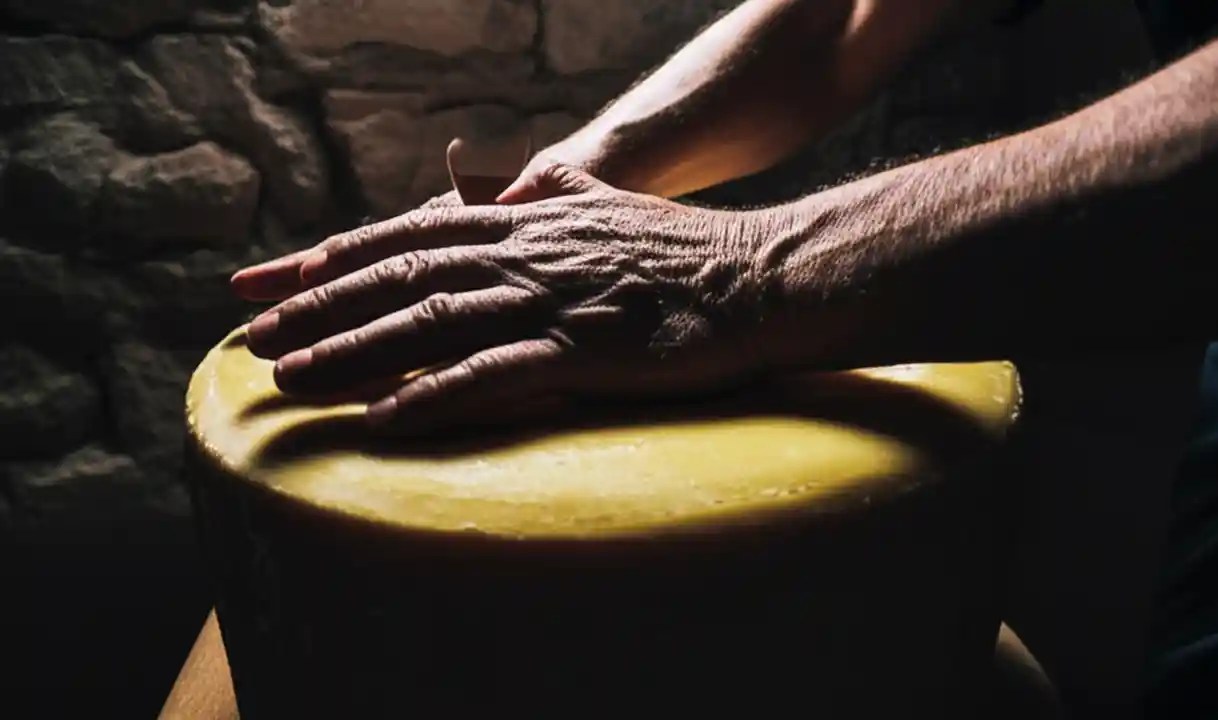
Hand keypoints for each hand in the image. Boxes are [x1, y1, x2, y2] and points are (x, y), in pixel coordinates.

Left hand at [238, 165, 782, 430]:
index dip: (336, 256)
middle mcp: (523, 254)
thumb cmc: (687, 250)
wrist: (761, 276)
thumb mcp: (606, 202)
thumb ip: (549, 191)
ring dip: (351, 350)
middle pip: (400, 277)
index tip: (276, 276)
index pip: (411, 235)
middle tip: (252, 334)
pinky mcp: (582, 350)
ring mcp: (549, 301)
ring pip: (428, 324)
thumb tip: (507, 180)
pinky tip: (384, 420)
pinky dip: (432, 396)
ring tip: (289, 376)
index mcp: (526, 222)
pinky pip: (492, 375)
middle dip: (317, 304)